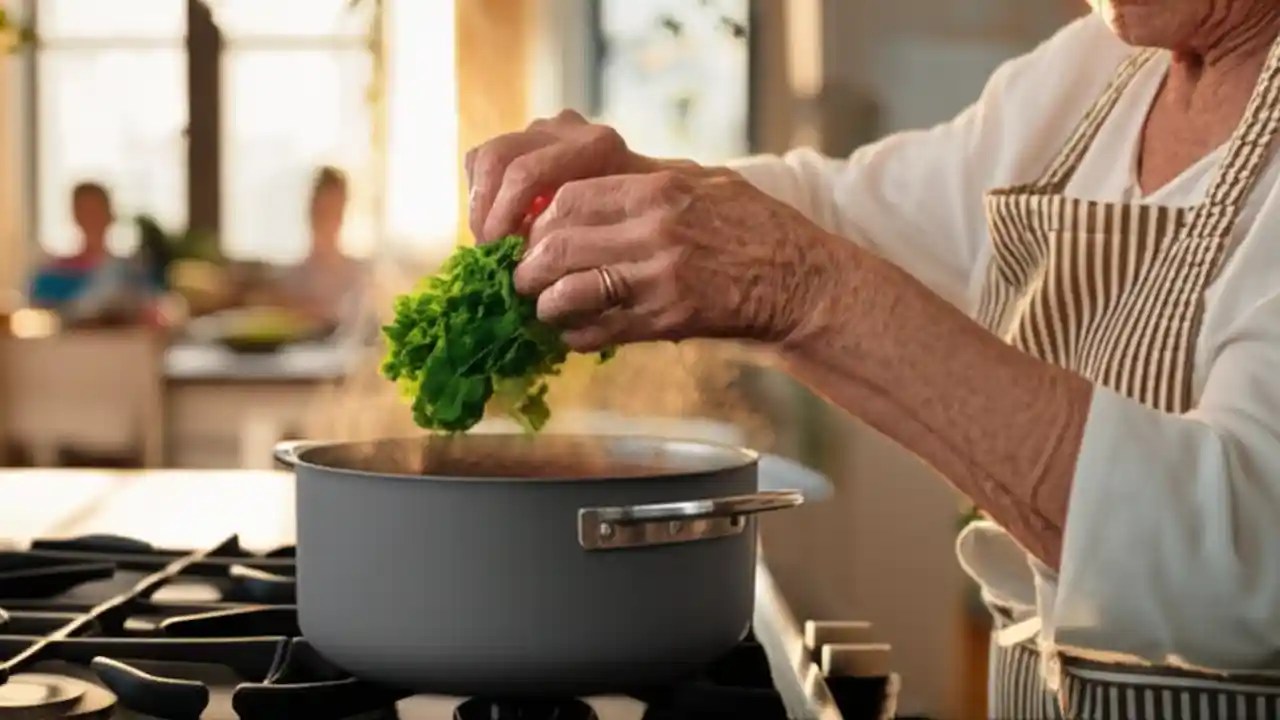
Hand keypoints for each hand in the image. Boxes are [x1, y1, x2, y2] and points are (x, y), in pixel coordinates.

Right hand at [465, 110, 649, 242]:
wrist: (660, 197)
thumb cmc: (646, 226)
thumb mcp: (628, 237)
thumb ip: (584, 249)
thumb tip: (532, 281)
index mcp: (596, 148)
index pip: (525, 173)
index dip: (501, 216)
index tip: (500, 255)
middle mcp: (569, 131)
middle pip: (499, 159)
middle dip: (486, 211)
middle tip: (491, 252)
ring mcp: (547, 130)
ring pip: (488, 156)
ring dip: (481, 204)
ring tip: (491, 243)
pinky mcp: (528, 139)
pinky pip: (486, 158)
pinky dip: (482, 193)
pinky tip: (496, 225)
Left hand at [513, 166, 843, 351]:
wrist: (801, 281)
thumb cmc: (753, 227)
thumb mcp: (701, 181)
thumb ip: (644, 178)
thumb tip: (583, 180)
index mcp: (658, 189)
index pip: (568, 199)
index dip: (538, 223)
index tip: (532, 238)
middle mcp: (655, 231)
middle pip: (559, 244)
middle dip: (530, 266)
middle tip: (524, 278)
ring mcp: (660, 278)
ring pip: (571, 291)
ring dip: (547, 304)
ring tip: (544, 308)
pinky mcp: (669, 320)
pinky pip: (600, 330)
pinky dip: (577, 335)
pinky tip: (576, 333)